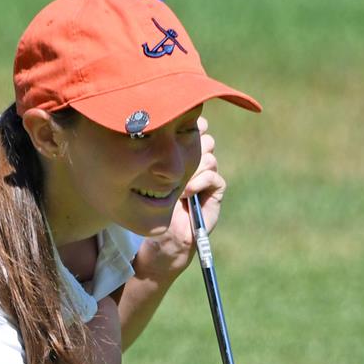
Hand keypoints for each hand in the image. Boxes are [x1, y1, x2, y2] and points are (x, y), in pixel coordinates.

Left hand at [135, 126, 222, 284]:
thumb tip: (153, 127)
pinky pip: (214, 177)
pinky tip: (186, 192)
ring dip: (194, 166)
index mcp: (183, 152)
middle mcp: (198, 160)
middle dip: (192, 146)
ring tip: (179, 181)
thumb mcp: (147, 173)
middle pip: (205, 139)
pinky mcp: (216, 190)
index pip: (194, 129)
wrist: (164, 236)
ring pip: (209, 157)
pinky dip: (200, 182)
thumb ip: (155, 152)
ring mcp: (208, 175)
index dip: (188, 128)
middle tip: (176, 157)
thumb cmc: (151, 204)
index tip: (173, 133)